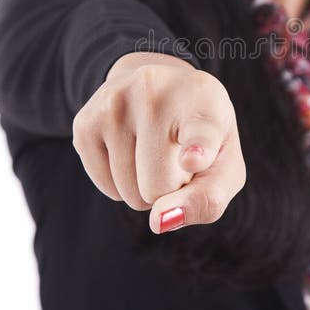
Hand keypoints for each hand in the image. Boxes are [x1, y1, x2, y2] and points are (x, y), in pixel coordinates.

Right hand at [71, 53, 245, 233]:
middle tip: (175, 155)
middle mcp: (156, 92)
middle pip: (159, 187)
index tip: (194, 159)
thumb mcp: (224, 164)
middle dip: (169, 188)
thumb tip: (160, 221)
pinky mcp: (86, 121)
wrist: (161, 87)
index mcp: (204, 99)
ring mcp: (116, 102)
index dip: (198, 149)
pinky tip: (131, 150)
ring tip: (154, 150)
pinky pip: (107, 188)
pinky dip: (122, 184)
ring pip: (130, 192)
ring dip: (144, 186)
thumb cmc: (201, 137)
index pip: (201, 132)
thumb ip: (208, 199)